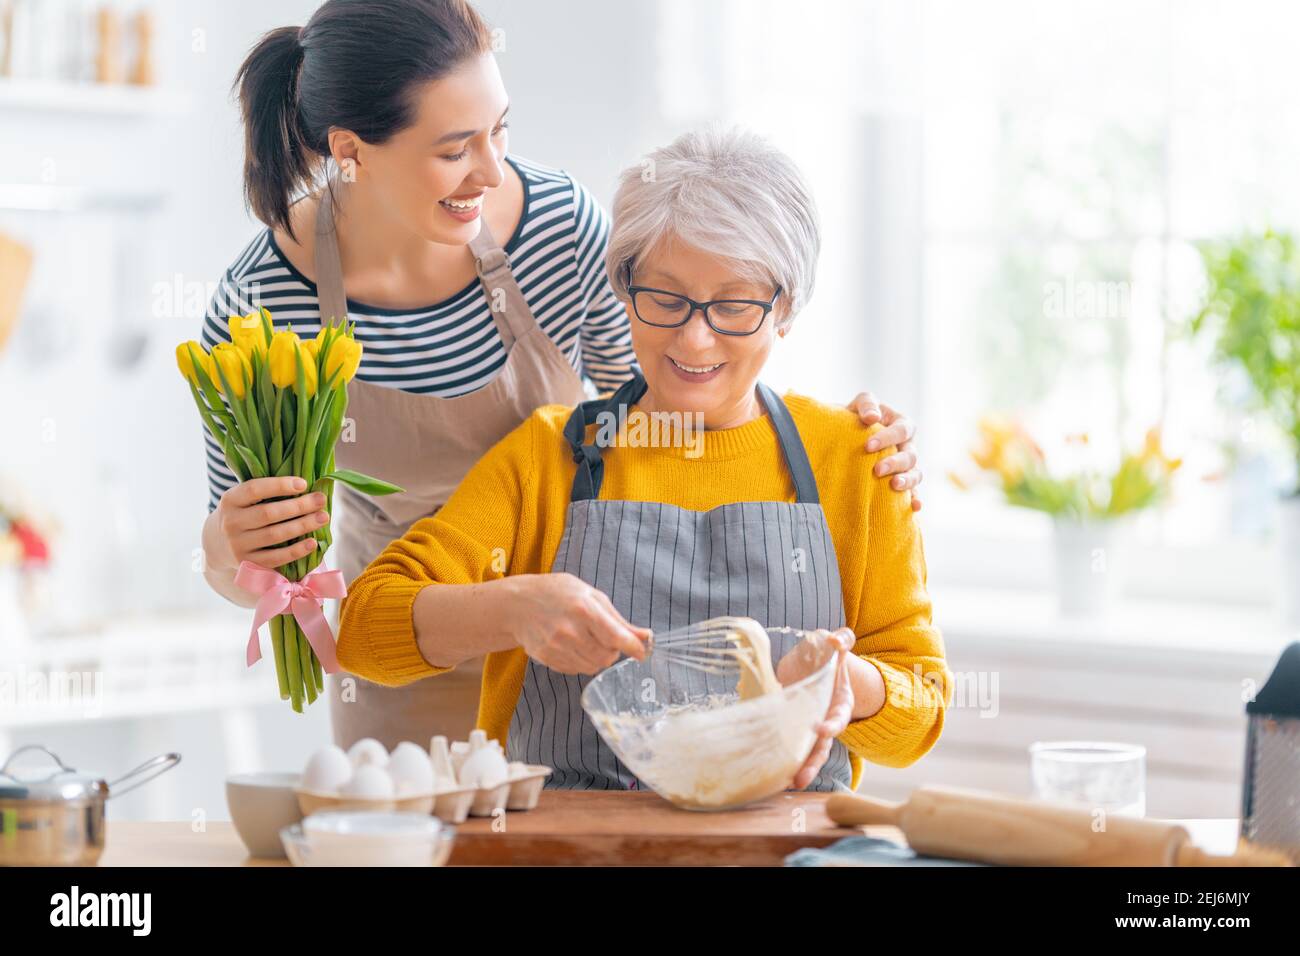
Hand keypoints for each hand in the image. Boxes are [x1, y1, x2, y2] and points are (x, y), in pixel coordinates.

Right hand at [204, 476, 328, 572]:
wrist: (219, 545)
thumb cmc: (244, 514)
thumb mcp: (244, 499)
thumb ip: (266, 491)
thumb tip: (306, 485)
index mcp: (230, 500)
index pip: (254, 489)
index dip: (280, 485)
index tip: (304, 484)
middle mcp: (231, 523)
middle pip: (268, 513)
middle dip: (299, 506)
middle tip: (321, 500)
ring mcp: (238, 545)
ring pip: (275, 535)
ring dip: (303, 526)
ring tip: (323, 517)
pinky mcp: (248, 564)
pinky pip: (276, 558)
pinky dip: (296, 551)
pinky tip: (313, 543)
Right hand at [505, 573, 651, 674]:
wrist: (518, 604)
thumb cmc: (558, 593)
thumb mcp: (591, 595)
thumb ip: (618, 620)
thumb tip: (646, 637)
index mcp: (583, 609)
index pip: (615, 637)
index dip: (633, 648)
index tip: (642, 653)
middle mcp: (569, 630)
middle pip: (606, 657)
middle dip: (612, 651)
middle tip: (605, 637)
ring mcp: (556, 646)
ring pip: (592, 667)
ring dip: (597, 657)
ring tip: (587, 639)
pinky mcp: (546, 658)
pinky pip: (576, 670)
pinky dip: (581, 661)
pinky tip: (573, 645)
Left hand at [776, 627, 854, 789]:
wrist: (811, 661)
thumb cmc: (825, 652)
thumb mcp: (834, 643)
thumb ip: (841, 641)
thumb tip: (838, 640)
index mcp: (840, 701)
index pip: (838, 717)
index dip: (832, 725)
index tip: (821, 730)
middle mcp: (826, 719)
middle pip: (822, 746)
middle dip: (813, 762)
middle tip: (801, 778)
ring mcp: (808, 726)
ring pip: (806, 752)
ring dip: (798, 768)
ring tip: (788, 783)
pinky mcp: (790, 727)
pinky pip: (787, 745)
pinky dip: (780, 757)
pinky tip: (768, 770)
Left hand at [847, 393, 922, 511]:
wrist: (846, 435)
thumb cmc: (855, 417)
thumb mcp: (859, 404)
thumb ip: (867, 404)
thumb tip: (872, 418)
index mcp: (901, 424)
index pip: (902, 430)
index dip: (888, 438)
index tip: (868, 446)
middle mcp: (907, 446)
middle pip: (910, 455)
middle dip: (895, 462)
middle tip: (877, 470)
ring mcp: (906, 466)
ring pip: (916, 474)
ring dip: (907, 481)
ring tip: (894, 485)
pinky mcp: (900, 481)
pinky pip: (913, 492)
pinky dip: (916, 499)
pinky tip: (915, 507)